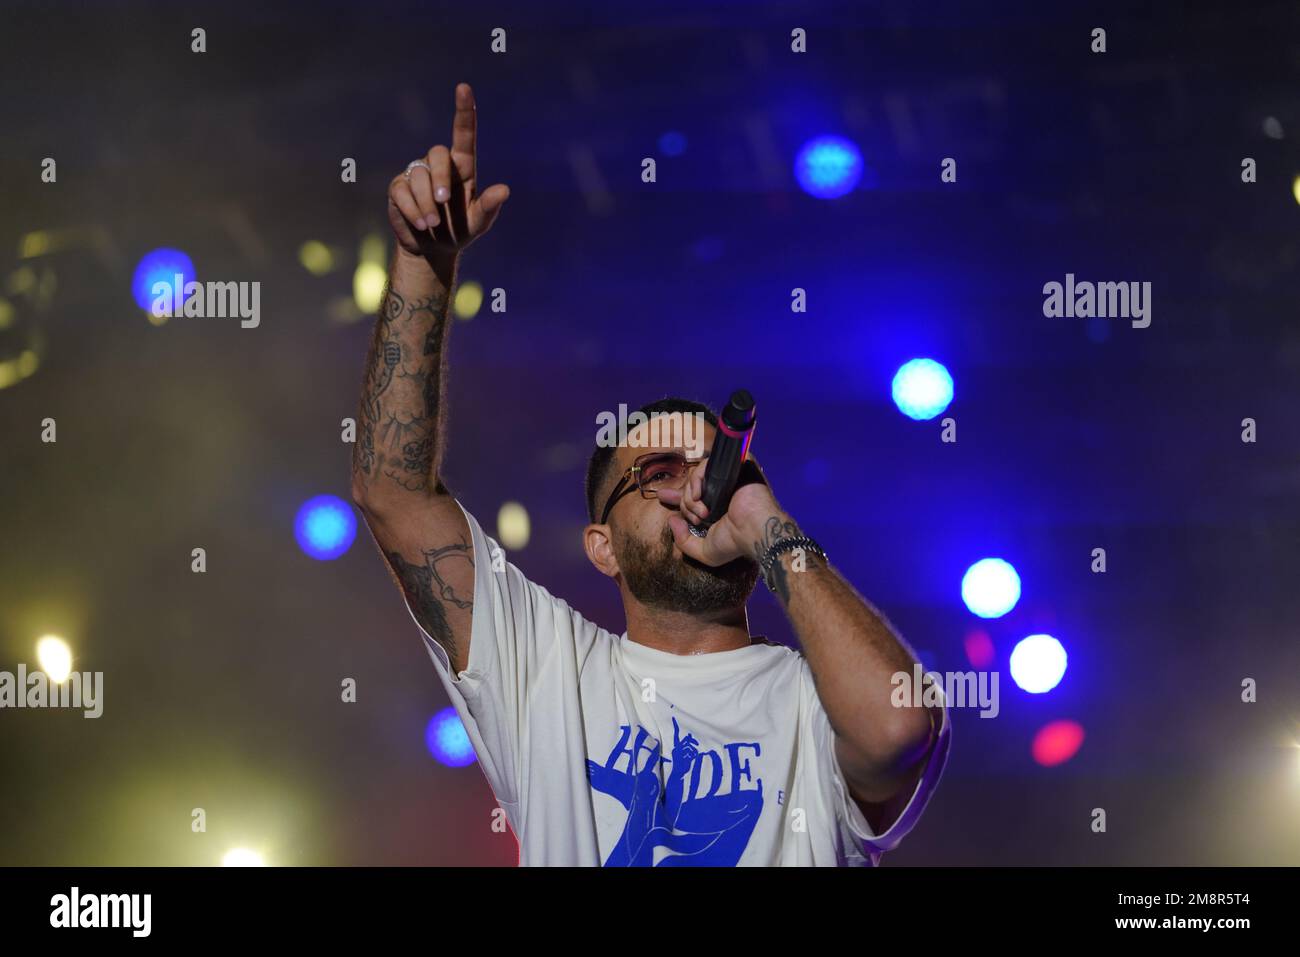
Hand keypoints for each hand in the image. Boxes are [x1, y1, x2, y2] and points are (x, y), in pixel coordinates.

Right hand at [387, 82, 509, 260]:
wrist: (432, 249)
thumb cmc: (460, 231)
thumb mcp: (479, 222)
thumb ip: (490, 207)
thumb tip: (505, 190)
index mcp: (462, 168)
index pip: (464, 135)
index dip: (464, 112)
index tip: (464, 88)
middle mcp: (439, 166)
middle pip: (438, 155)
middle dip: (441, 179)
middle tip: (444, 203)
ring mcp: (416, 174)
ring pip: (418, 175)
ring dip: (426, 203)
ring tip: (432, 224)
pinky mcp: (399, 188)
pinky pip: (402, 191)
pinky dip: (412, 209)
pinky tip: (420, 224)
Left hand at [655, 457, 783, 566]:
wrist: (754, 529)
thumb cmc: (734, 542)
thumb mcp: (704, 551)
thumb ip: (683, 541)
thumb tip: (672, 520)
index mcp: (715, 507)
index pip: (691, 495)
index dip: (676, 496)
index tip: (663, 496)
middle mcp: (721, 492)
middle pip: (690, 488)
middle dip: (685, 505)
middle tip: (696, 518)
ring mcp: (728, 478)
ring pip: (696, 477)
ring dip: (690, 497)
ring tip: (702, 512)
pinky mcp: (734, 466)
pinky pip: (706, 465)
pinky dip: (697, 479)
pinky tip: (699, 496)